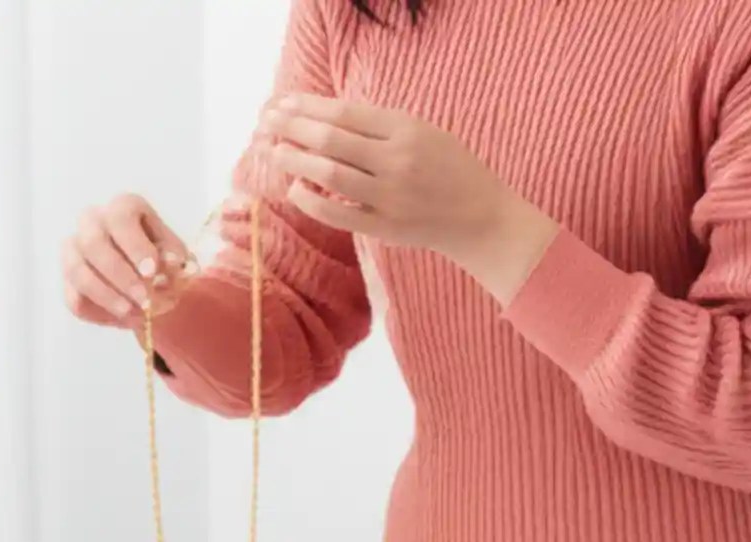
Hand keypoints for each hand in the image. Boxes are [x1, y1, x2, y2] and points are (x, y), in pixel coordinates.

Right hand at [62, 194, 197, 326]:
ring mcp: (74, 250)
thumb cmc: (163, 258)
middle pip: (93, 243)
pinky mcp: (68, 280)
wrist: (149, 279)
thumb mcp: (176, 255)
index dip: (134, 246)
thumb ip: (175, 258)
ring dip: (107, 296)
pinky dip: (98, 312)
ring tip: (134, 314)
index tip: (151, 272)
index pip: (120, 219)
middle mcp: (92, 222)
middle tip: (145, 300)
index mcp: (122, 207)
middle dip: (120, 275)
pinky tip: (123, 319)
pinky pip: (74, 298)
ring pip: (78, 271)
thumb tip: (176, 264)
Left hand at [259, 93, 559, 304]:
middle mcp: (397, 161)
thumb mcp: (424, 132)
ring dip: (296, 161)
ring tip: (275, 151)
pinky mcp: (384, 227)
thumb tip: (324, 116)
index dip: (309, 107)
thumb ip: (380, 125)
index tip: (284, 104)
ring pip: (330, 175)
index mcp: (407, 130)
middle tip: (269, 123)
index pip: (346, 113)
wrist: (481, 217)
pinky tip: (295, 189)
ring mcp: (389, 196)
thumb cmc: (449, 168)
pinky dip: (311, 201)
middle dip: (293, 129)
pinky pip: (337, 214)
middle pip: (332, 140)